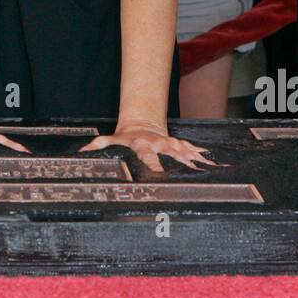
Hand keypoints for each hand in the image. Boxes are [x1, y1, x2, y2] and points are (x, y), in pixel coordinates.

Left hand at [81, 122, 218, 172]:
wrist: (142, 124)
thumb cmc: (125, 138)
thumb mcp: (110, 140)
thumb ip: (98, 145)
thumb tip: (81, 151)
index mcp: (141, 145)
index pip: (146, 155)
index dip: (151, 163)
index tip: (157, 172)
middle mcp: (157, 145)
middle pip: (168, 154)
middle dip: (176, 163)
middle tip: (185, 173)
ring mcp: (170, 145)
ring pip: (184, 152)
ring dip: (194, 161)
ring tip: (208, 169)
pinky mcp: (179, 146)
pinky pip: (193, 151)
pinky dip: (203, 156)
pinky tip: (216, 162)